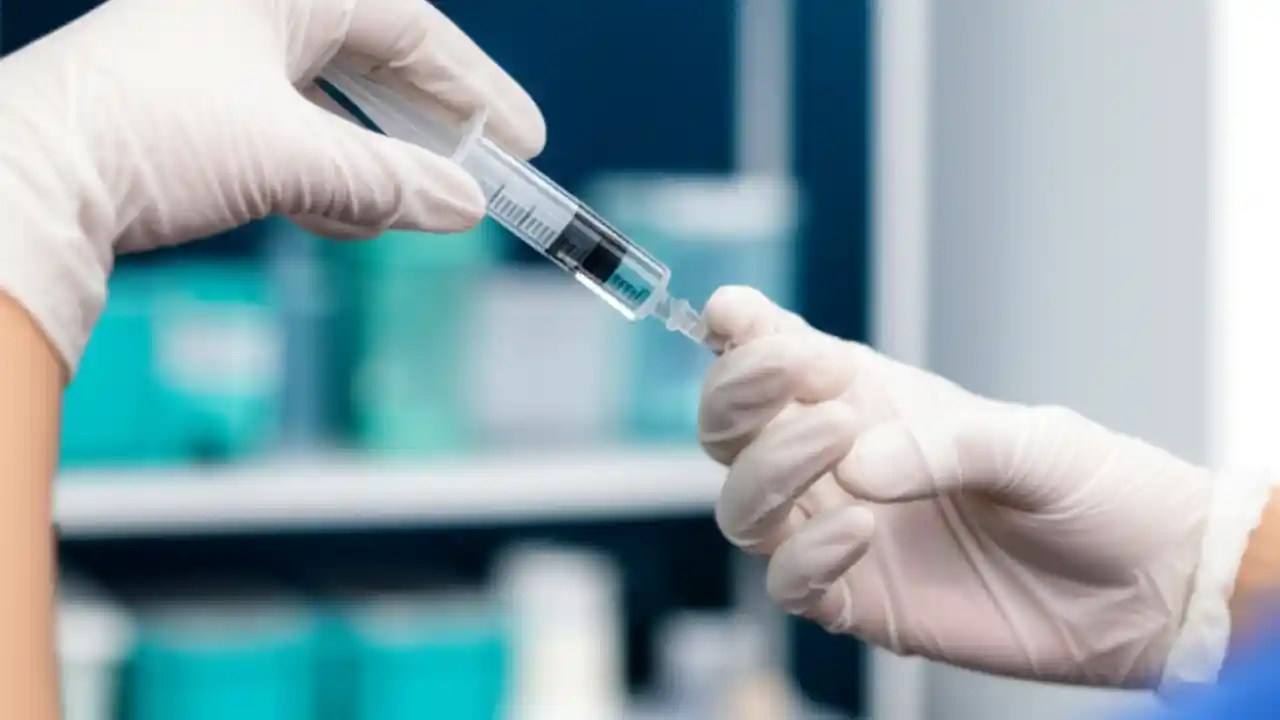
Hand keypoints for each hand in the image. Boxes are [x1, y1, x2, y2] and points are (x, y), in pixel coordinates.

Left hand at [0, 0, 543, 367]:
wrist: (27, 181)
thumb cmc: (149, 135)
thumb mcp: (290, 156)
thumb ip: (388, 180)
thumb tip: (465, 206)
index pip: (409, 29)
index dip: (475, 88)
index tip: (525, 140)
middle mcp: (251, 7)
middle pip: (375, 60)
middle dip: (434, 122)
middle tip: (494, 166)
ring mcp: (219, 55)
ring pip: (332, 102)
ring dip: (383, 158)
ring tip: (428, 204)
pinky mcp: (195, 105)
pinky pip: (289, 133)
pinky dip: (329, 175)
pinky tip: (356, 218)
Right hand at [699, 287, 1213, 686]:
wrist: (1145, 589)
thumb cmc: (1093, 491)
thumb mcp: (1032, 443)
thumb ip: (945, 442)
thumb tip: (856, 464)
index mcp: (871, 400)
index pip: (775, 357)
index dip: (741, 334)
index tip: (736, 315)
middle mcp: (839, 463)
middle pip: (730, 428)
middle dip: (739, 393)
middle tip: (793, 375)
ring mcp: (839, 531)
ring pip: (742, 503)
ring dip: (771, 467)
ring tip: (839, 444)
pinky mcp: (857, 601)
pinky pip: (788, 581)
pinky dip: (805, 555)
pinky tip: (862, 530)